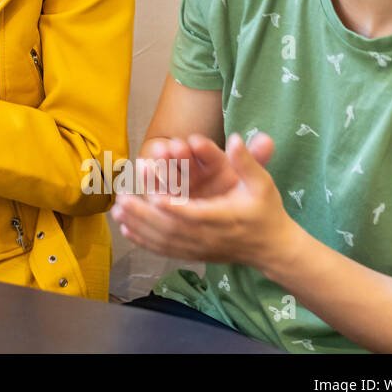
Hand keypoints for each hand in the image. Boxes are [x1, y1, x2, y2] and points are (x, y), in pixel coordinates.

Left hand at [112, 132, 294, 269]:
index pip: (196, 214)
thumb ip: (248, 162)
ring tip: (117, 210)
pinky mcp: (195, 254)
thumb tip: (237, 138)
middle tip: (122, 199)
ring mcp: (200, 248)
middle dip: (145, 214)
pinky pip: (165, 250)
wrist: (273, 248)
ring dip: (139, 225)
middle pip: (172, 229)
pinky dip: (144, 240)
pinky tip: (126, 229)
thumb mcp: (262, 184)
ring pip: (164, 241)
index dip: (175, 206)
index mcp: (225, 218)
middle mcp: (209, 236)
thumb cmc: (266, 211)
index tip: (154, 195)